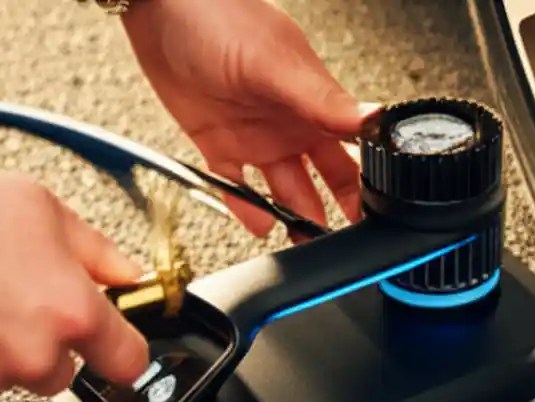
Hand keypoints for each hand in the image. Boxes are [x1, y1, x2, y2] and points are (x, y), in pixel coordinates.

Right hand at [0, 136, 149, 401]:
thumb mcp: (41, 208)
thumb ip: (97, 253)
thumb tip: (126, 276)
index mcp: (68, 311)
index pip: (126, 361)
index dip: (119, 346)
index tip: (112, 342)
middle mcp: (26, 354)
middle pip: (59, 372)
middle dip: (43, 340)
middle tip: (6, 295)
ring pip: (2, 376)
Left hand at [120, 0, 375, 240]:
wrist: (159, 7)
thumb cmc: (221, 16)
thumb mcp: (276, 63)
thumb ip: (322, 99)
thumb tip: (373, 118)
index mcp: (315, 103)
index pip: (353, 151)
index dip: (366, 185)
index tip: (375, 215)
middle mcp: (292, 123)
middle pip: (325, 179)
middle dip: (336, 211)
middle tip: (342, 242)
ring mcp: (257, 136)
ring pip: (285, 190)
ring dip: (294, 217)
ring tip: (301, 244)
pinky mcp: (219, 145)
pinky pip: (238, 187)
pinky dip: (247, 209)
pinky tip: (258, 224)